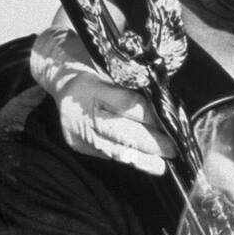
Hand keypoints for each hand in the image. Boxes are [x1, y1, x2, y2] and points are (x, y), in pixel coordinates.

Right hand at [30, 26, 176, 174]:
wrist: (61, 80)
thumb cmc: (95, 69)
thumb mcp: (111, 69)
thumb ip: (132, 85)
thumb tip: (164, 104)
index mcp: (90, 86)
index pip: (125, 103)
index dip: (148, 115)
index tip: (169, 122)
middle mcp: (80, 110)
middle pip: (119, 130)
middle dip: (149, 142)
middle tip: (172, 149)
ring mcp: (77, 130)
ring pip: (112, 148)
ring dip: (140, 158)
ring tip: (161, 165)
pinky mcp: (77, 144)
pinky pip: (106, 154)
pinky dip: (128, 159)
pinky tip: (146, 164)